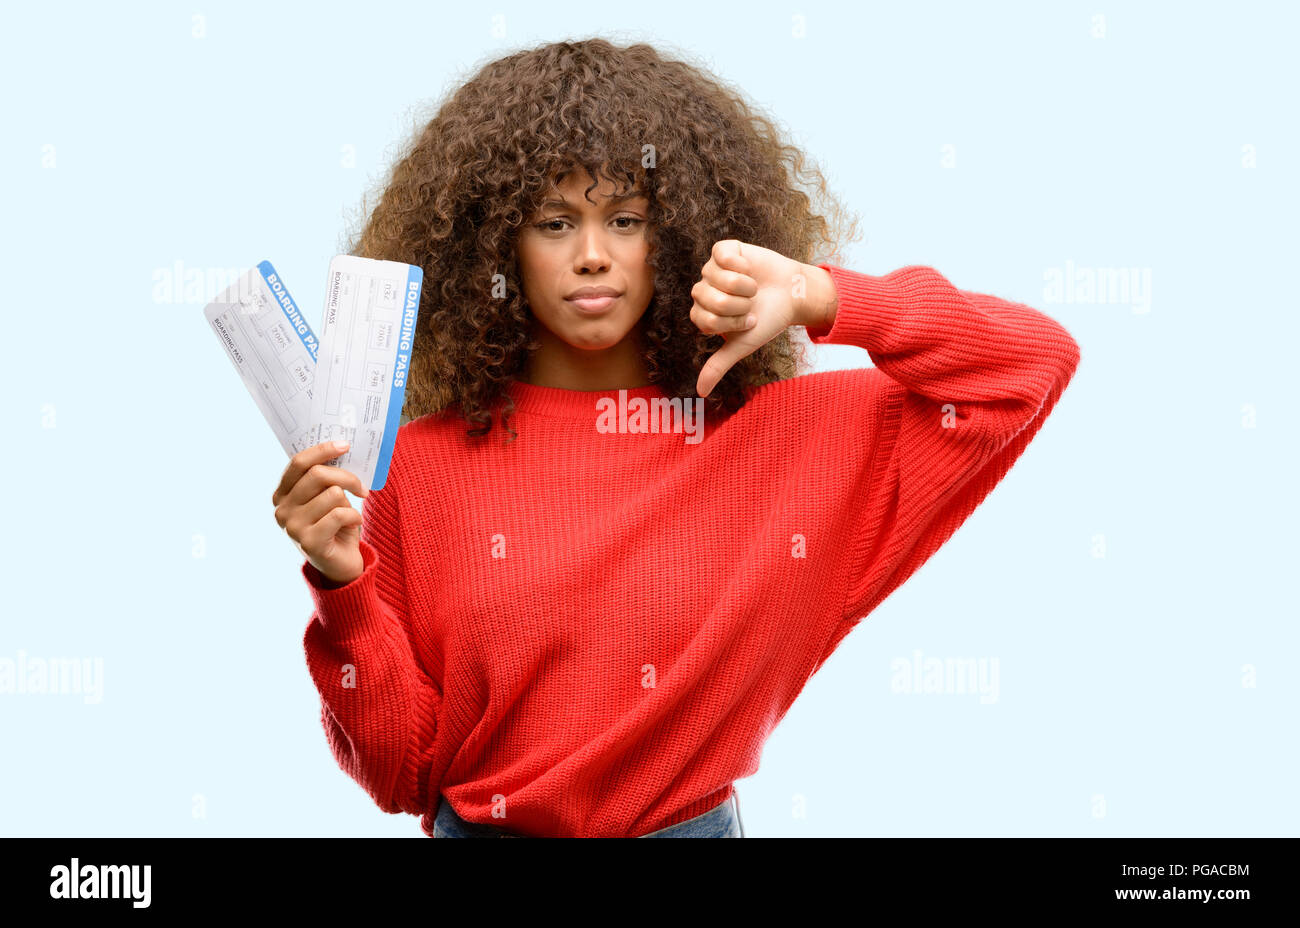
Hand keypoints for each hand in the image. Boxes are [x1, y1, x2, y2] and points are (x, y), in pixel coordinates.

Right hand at [272, 440, 370, 585]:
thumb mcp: (328, 498)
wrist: (340, 564)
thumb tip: (341, 448)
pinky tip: (353, 524)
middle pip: (318, 475)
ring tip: (350, 515)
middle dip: (347, 477)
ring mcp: (292, 527)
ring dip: (350, 503)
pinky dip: (354, 516)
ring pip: (332, 494)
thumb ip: (326, 479)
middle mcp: (281, 510)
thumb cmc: (336, 526)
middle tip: (362, 488)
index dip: (323, 450)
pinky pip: (340, 514)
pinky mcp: (309, 542)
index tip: (345, 445)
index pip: (299, 462)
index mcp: (282, 494)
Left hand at [690, 240, 813, 397]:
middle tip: (752, 304)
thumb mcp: (743, 345)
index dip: (730, 322)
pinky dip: (739, 264)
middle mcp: (704, 292)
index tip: (749, 321)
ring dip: (742, 285)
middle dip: (737, 304)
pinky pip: (720, 255)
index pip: (705, 319)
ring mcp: (712, 270)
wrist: (793, 294)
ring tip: (753, 288)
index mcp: (704, 315)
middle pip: (708, 298)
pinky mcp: (724, 251)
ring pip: (715, 277)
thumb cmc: (767, 320)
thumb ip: (718, 366)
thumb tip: (700, 392)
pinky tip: (749, 268)